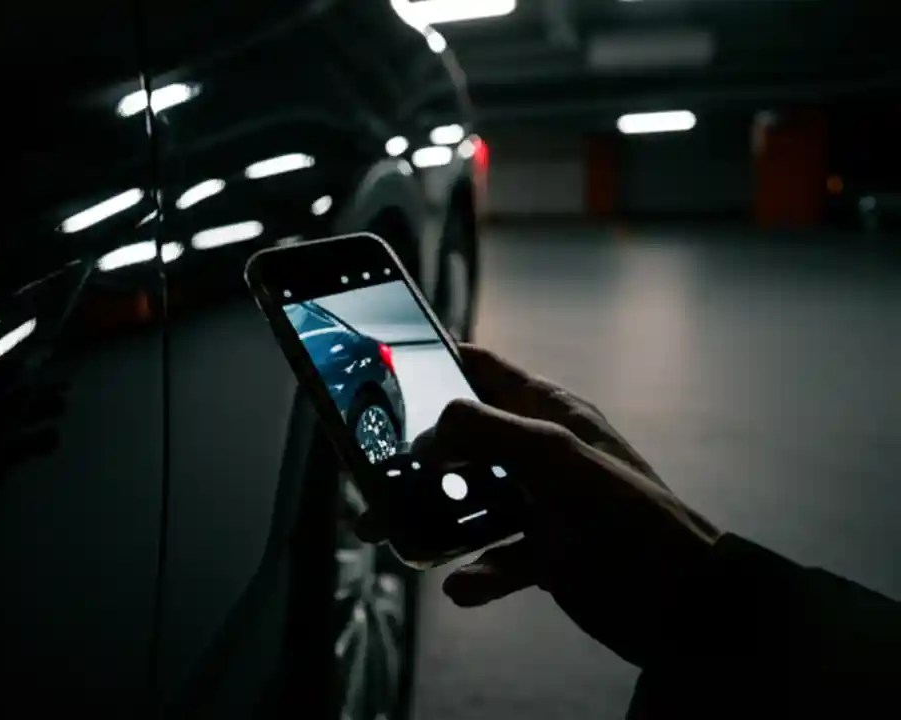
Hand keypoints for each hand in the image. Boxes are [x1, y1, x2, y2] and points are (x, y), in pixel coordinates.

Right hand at [367, 346, 721, 666]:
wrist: (687, 607)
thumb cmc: (633, 518)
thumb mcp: (556, 457)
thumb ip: (488, 431)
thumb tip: (428, 432)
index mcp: (550, 413)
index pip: (483, 369)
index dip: (436, 361)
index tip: (383, 370)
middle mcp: (541, 453)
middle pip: (461, 441)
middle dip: (414, 456)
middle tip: (369, 467)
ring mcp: (541, 504)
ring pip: (467, 503)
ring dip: (429, 519)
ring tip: (387, 530)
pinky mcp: (544, 554)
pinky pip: (493, 557)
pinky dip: (475, 572)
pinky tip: (462, 585)